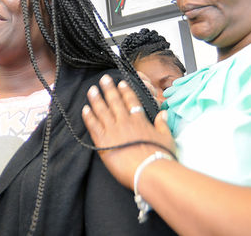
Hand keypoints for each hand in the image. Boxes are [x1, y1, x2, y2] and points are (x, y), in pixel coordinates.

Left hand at [82, 74, 175, 190]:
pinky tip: (84, 109)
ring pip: (102, 110)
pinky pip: (93, 125)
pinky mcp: (103, 141)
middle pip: (115, 101)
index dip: (126, 91)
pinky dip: (89, 116)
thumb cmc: (160, 157)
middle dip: (109, 89)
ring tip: (92, 89)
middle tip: (104, 79)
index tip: (121, 83)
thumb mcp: (166, 138)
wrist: (149, 170)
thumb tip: (163, 113)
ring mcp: (113, 130)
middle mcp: (125, 122)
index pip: (131, 101)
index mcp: (140, 121)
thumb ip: (163, 124)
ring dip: (96, 99)